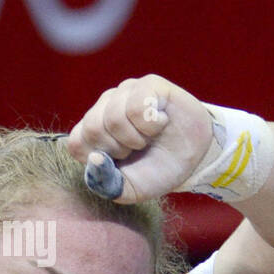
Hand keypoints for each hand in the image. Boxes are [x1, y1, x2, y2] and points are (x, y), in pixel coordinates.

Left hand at [66, 74, 215, 203]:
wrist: (196, 158)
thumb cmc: (158, 169)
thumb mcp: (129, 188)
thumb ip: (105, 183)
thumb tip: (95, 158)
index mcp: (94, 131)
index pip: (76, 143)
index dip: (100, 158)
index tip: (121, 161)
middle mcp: (105, 106)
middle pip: (93, 128)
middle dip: (119, 148)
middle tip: (138, 148)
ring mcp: (125, 92)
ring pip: (114, 117)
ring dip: (137, 137)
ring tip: (149, 136)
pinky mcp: (148, 84)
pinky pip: (136, 106)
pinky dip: (151, 124)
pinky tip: (160, 123)